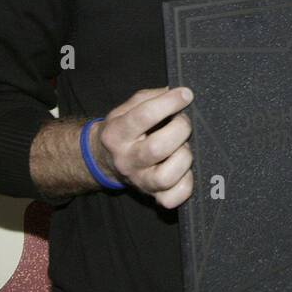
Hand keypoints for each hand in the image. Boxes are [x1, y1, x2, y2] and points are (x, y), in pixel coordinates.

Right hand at [92, 86, 194, 207]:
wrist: (105, 159)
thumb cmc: (124, 129)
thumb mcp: (127, 108)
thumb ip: (150, 97)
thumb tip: (178, 93)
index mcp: (117, 134)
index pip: (143, 116)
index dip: (169, 103)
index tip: (186, 94)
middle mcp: (127, 160)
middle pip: (157, 148)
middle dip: (180, 129)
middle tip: (183, 122)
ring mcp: (140, 181)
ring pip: (166, 177)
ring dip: (184, 157)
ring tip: (183, 146)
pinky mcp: (153, 195)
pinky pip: (173, 198)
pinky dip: (185, 185)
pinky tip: (184, 170)